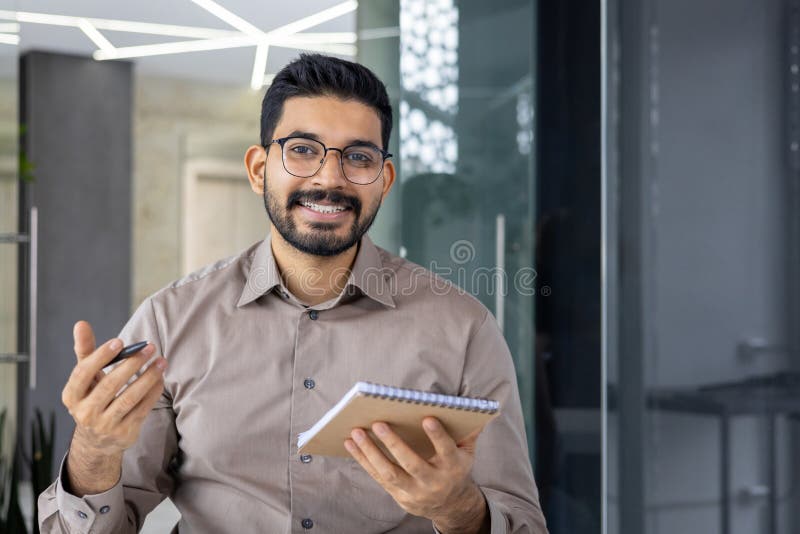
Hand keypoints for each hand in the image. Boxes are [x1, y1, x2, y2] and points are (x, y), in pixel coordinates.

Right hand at [61, 321, 166, 456]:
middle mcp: (85, 413)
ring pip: (129, 398)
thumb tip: (81, 324)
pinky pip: (142, 409)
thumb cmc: (92, 397)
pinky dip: (153, 392)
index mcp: (72, 396)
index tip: (120, 341)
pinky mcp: (124, 432)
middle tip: (149, 347)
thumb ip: (85, 351)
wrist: (97, 440)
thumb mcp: (86, 378)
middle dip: (132, 364)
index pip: (83, 373)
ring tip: (161, 361)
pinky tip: (161, 378)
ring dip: (148, 377)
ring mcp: (105, 425)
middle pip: (110, 385)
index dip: (100, 356)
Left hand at [345, 417, 488, 533]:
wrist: (451, 505)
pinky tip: (351, 443)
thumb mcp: (467, 452)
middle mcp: (433, 481)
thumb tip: (476, 409)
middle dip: (394, 444)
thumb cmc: (456, 468)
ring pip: (389, 473)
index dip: (438, 436)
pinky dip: (363, 460)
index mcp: (453, 467)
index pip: (446, 450)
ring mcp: (414, 491)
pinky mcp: (399, 495)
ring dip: (370, 452)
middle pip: (412, 464)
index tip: (427, 418)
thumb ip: (468, 431)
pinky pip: (378, 477)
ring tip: (356, 432)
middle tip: (378, 423)